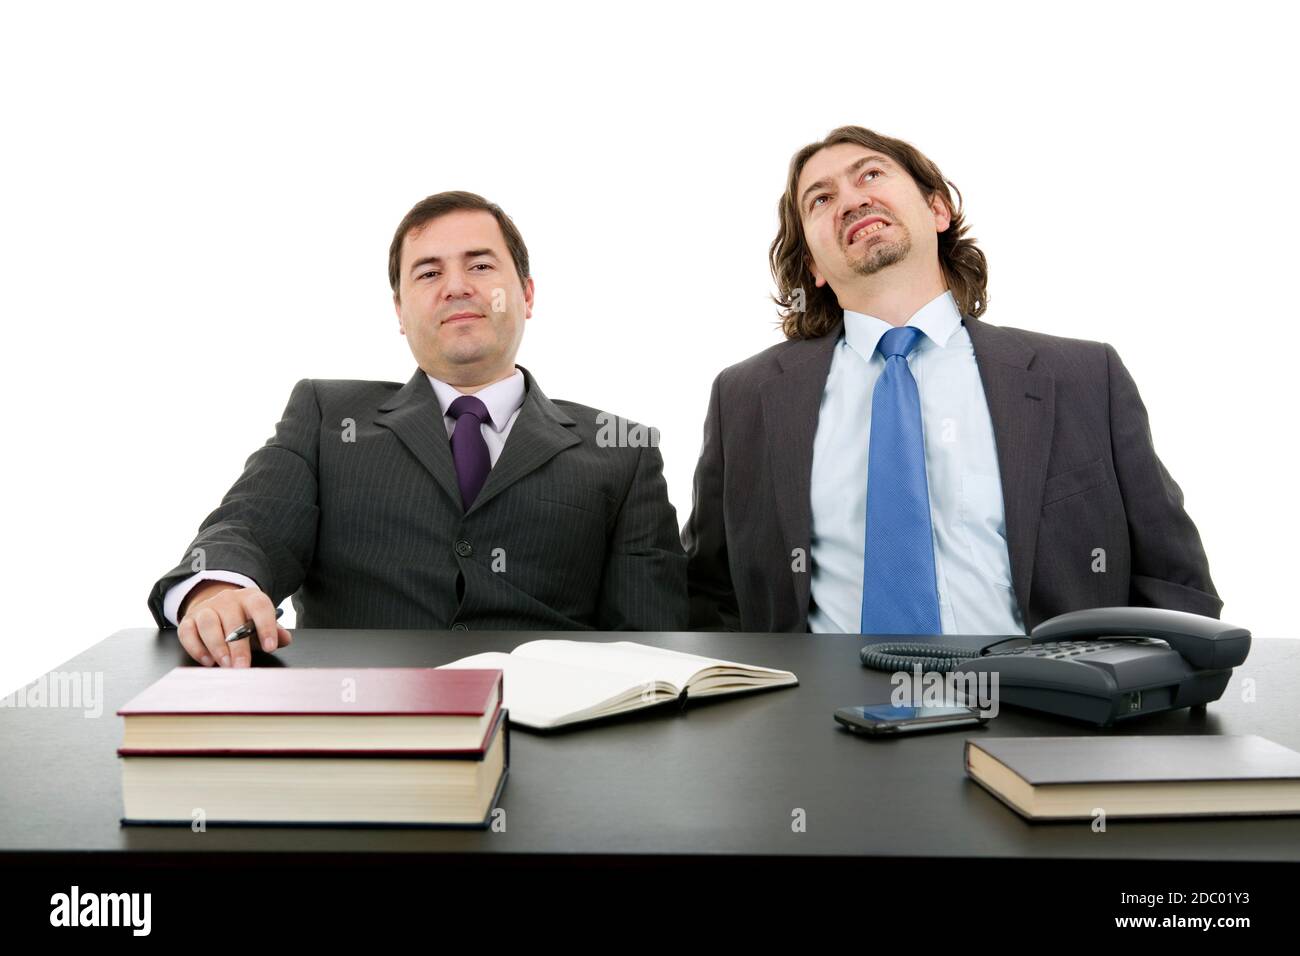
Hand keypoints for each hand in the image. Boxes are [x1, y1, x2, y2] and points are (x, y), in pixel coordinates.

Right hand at [177, 582, 291, 667]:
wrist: (217, 609)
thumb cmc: (244, 621)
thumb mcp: (262, 624)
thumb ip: (275, 632)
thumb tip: (285, 639)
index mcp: (250, 598)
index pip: (260, 607)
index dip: (266, 627)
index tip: (270, 647)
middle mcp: (228, 600)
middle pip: (232, 620)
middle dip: (238, 647)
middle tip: (243, 667)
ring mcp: (206, 608)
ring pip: (208, 623)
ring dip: (217, 646)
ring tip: (225, 664)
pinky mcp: (188, 620)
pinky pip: (187, 632)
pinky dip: (196, 648)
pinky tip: (207, 661)